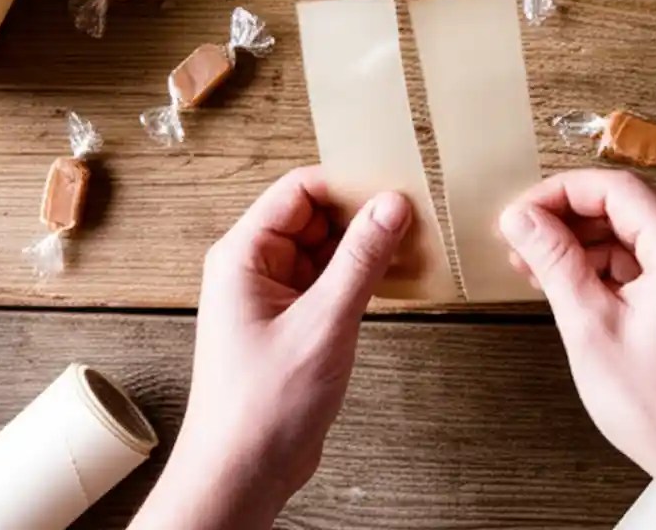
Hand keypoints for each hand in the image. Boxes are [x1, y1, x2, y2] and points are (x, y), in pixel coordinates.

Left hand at [131, 166, 409, 529]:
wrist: (242, 471)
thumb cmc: (260, 406)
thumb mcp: (323, 323)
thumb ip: (360, 260)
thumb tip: (390, 206)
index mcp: (243, 256)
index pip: (298, 191)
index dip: (347, 184)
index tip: (394, 187)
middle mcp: (253, 269)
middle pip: (314, 217)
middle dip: (362, 215)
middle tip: (413, 217)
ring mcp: (272, 297)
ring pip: (325, 251)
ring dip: (365, 249)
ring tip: (413, 247)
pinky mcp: (291, 324)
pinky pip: (328, 283)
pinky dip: (360, 279)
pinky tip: (396, 281)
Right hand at [500, 169, 655, 529]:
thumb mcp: (589, 326)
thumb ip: (554, 261)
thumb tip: (521, 218)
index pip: (617, 189)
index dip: (559, 193)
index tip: (519, 214)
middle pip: (626, 205)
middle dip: (568, 220)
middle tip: (521, 243)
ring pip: (633, 231)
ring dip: (584, 244)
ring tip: (537, 269)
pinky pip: (647, 258)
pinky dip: (607, 266)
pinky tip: (571, 285)